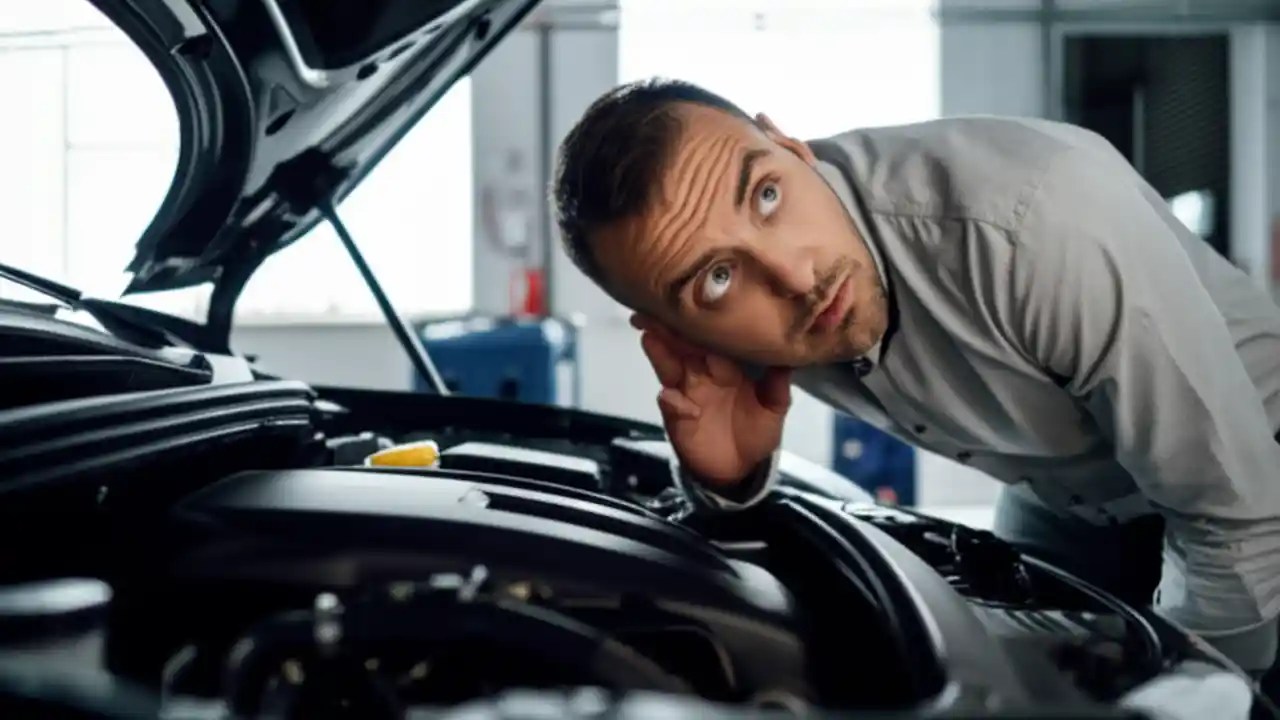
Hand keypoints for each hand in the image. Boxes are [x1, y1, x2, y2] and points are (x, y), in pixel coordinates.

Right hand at [632, 314, 791, 487]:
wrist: (740, 469)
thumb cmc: (756, 432)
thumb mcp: (774, 408)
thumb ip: (777, 384)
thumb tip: (789, 357)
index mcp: (726, 366)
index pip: (713, 339)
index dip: (704, 323)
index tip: (696, 301)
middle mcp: (702, 374)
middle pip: (684, 346)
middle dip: (670, 328)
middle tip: (656, 309)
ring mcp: (686, 393)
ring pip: (670, 368)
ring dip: (660, 354)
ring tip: (650, 337)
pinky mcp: (677, 417)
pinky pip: (671, 405)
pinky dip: (672, 401)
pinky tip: (672, 397)